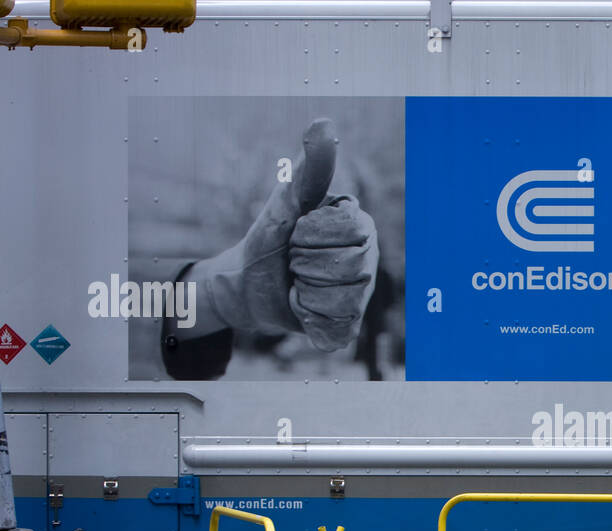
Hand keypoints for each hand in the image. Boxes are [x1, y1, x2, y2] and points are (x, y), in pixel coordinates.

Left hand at [192, 118, 378, 350]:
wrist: (244, 288)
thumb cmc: (265, 242)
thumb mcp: (282, 206)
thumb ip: (308, 171)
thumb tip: (324, 122)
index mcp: (357, 222)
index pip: (352, 233)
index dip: (313, 238)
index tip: (296, 236)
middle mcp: (367, 255)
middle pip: (355, 268)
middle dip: (310, 266)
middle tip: (295, 263)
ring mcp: (362, 291)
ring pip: (349, 299)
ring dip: (309, 294)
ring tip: (299, 286)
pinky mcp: (350, 322)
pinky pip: (341, 326)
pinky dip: (313, 321)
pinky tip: (304, 310)